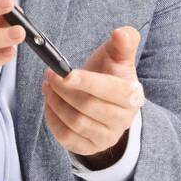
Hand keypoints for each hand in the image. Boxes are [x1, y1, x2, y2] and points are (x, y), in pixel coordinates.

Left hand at [41, 26, 144, 167]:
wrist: (105, 102)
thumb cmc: (109, 74)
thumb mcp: (117, 56)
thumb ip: (123, 41)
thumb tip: (121, 33)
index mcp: (132, 95)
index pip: (110, 91)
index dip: (86, 82)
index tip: (66, 73)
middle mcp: (123, 120)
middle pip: (88, 107)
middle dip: (63, 89)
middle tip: (50, 74)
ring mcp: (107, 137)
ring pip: (75, 122)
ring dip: (55, 102)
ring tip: (48, 86)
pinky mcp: (90, 147)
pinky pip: (66, 137)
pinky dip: (52, 119)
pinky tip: (50, 103)